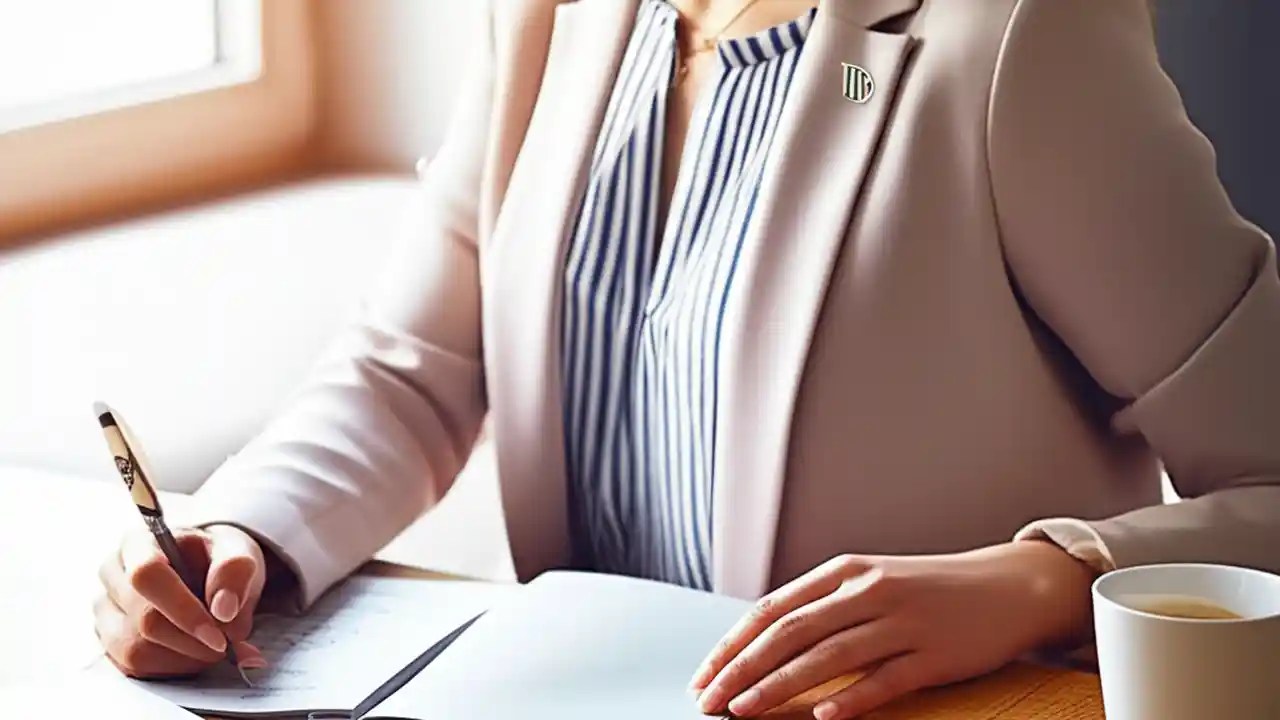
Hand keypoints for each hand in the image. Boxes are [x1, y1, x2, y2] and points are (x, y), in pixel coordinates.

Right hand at [95, 524, 268, 677]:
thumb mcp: (239, 554)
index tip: (219, 635)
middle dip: (193, 640)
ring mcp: (106, 611)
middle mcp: (112, 575)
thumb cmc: (219, 561)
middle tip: (228, 642)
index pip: (147, 576)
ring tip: (214, 645)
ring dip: (185, 657)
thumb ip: (235, 572)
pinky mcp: (110, 641)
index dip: (183, 610)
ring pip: (136, 650)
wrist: (210, 575)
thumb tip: (224, 610)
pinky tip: (195, 653)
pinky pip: (135, 668)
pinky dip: (173, 667)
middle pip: (144, 620)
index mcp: (139, 543)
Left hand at [690, 542, 1095, 718]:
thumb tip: (760, 643)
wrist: (1009, 586)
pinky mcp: (936, 654)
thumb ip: (822, 607)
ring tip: (745, 711)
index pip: (774, 609)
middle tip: (710, 701)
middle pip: (791, 632)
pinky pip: (886, 680)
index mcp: (845, 571)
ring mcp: (903, 621)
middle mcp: (869, 590)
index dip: (733, 644)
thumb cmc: (929, 590)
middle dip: (743, 669)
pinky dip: (852, 699)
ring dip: (780, 687)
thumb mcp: (870, 582)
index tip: (704, 674)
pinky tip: (824, 717)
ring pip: (829, 657)